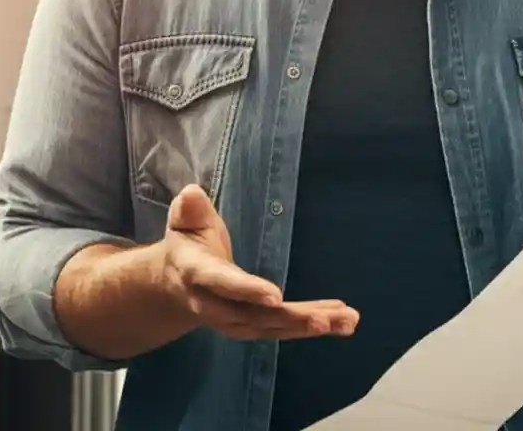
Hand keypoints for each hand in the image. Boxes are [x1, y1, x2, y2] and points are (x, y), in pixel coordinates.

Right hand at [160, 185, 359, 340]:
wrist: (175, 286)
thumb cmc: (189, 245)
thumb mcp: (184, 222)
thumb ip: (190, 210)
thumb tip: (193, 195)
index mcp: (198, 275)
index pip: (223, 283)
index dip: (247, 290)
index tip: (275, 295)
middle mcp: (216, 305)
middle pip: (255, 315)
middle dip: (292, 318)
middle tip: (327, 319)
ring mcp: (235, 321)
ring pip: (274, 326)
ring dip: (311, 325)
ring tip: (347, 321)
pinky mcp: (253, 326)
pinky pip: (282, 329)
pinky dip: (312, 326)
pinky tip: (341, 322)